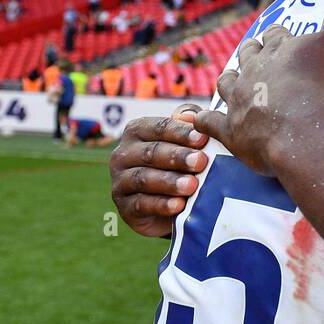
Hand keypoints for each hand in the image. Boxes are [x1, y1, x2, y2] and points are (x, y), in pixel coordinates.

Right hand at [109, 104, 209, 236]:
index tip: (203, 139)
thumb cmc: (183, 165)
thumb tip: (190, 116)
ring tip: (192, 185)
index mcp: (137, 131)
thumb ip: (189, 125)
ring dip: (169, 181)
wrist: (174, 207)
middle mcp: (123, 154)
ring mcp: (120, 181)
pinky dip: (161, 205)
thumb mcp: (188, 143)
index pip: (159, 127)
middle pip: (151, 152)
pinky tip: (179, 206)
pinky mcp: (124, 207)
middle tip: (201, 162)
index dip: (181, 132)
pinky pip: (141, 204)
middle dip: (177, 157)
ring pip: (143, 179)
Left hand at [194, 0, 323, 175]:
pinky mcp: (231, 130)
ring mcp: (240, 100)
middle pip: (248, 55)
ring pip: (227, 83)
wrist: (306, 127)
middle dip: (251, 53)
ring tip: (230, 80)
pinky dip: (204, 121)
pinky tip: (199, 120)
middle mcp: (254, 70)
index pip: (275, 36)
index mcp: (279, 50)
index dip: (278, 36)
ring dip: (228, 80)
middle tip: (254, 53)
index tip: (279, 36)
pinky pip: (211, 123)